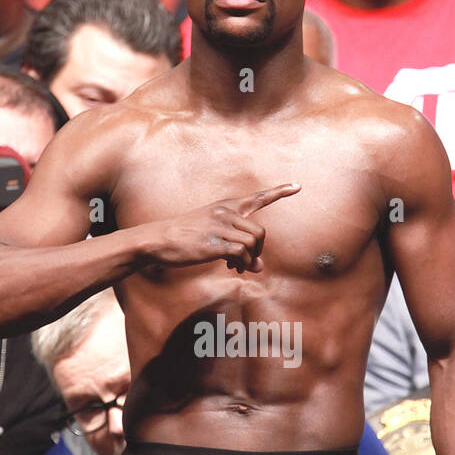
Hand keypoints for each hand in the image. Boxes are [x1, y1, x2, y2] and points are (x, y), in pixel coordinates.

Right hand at [143, 184, 299, 274]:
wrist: (157, 240)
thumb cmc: (183, 239)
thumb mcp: (211, 236)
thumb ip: (237, 249)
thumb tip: (259, 268)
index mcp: (225, 207)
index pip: (257, 197)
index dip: (279, 192)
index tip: (297, 186)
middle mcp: (225, 213)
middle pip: (260, 233)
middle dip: (258, 251)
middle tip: (246, 263)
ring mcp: (220, 226)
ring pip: (253, 243)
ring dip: (249, 259)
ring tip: (236, 266)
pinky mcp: (215, 242)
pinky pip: (242, 254)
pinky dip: (241, 264)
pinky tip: (231, 267)